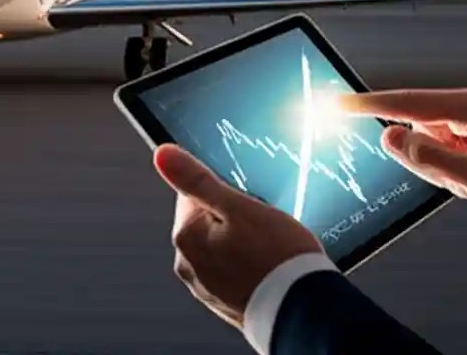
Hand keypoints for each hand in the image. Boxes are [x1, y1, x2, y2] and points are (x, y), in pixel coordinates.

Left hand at [153, 144, 323, 328]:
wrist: (303, 311)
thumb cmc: (277, 258)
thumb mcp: (239, 207)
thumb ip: (198, 179)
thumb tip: (163, 155)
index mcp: (185, 236)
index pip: (193, 193)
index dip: (226, 191)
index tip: (248, 201)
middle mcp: (188, 264)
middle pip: (207, 221)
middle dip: (233, 218)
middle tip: (263, 225)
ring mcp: (206, 287)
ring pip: (221, 246)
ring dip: (242, 243)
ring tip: (270, 248)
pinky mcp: (225, 302)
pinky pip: (232, 271)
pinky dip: (247, 266)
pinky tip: (269, 267)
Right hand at [338, 82, 466, 229]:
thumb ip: (427, 157)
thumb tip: (392, 137)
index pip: (412, 103)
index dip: (373, 104)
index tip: (342, 102)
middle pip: (425, 123)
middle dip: (431, 156)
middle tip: (458, 179)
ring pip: (437, 136)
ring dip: (446, 164)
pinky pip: (452, 140)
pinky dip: (456, 163)